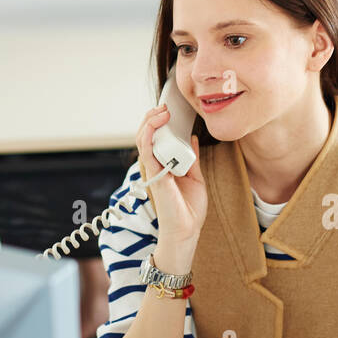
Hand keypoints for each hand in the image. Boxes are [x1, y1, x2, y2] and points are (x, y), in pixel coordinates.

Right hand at [135, 105, 206, 245]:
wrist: (187, 230)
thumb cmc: (189, 207)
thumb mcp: (195, 176)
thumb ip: (192, 157)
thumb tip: (193, 137)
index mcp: (162, 164)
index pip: (154, 137)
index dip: (158, 121)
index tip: (170, 110)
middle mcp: (154, 165)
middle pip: (145, 134)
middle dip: (152, 117)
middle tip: (165, 106)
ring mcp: (152, 169)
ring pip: (142, 139)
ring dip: (150, 121)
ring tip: (162, 110)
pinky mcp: (154, 175)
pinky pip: (147, 151)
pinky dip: (149, 135)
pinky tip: (156, 123)